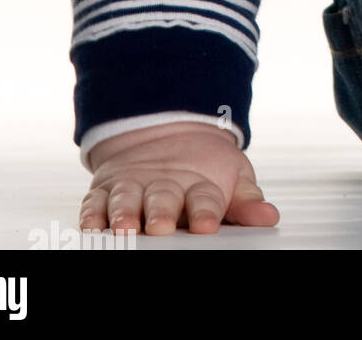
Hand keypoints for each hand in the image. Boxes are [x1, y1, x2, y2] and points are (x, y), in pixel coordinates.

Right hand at [79, 122, 279, 235]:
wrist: (167, 133)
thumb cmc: (202, 169)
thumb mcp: (232, 178)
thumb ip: (246, 201)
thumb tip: (269, 216)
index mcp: (197, 183)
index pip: (204, 198)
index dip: (205, 211)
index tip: (207, 225)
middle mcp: (163, 184)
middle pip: (163, 198)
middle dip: (161, 213)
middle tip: (161, 226)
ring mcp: (133, 186)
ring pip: (127, 199)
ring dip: (124, 213)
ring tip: (125, 227)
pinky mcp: (106, 190)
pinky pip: (95, 202)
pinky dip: (92, 213)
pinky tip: (92, 225)